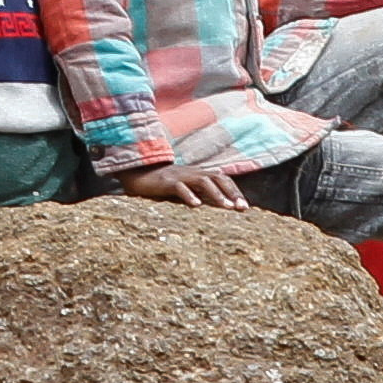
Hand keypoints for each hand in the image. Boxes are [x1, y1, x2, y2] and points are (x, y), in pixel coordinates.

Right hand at [117, 163, 251, 209]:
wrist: (138, 174)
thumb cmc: (163, 185)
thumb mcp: (185, 190)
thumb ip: (200, 195)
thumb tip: (219, 207)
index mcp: (198, 175)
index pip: (222, 179)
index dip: (235, 191)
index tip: (245, 207)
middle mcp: (192, 173)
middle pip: (218, 178)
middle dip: (232, 192)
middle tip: (241, 208)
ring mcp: (180, 176)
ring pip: (203, 182)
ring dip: (216, 194)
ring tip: (226, 207)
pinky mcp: (166, 182)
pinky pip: (180, 187)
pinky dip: (189, 195)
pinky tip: (196, 206)